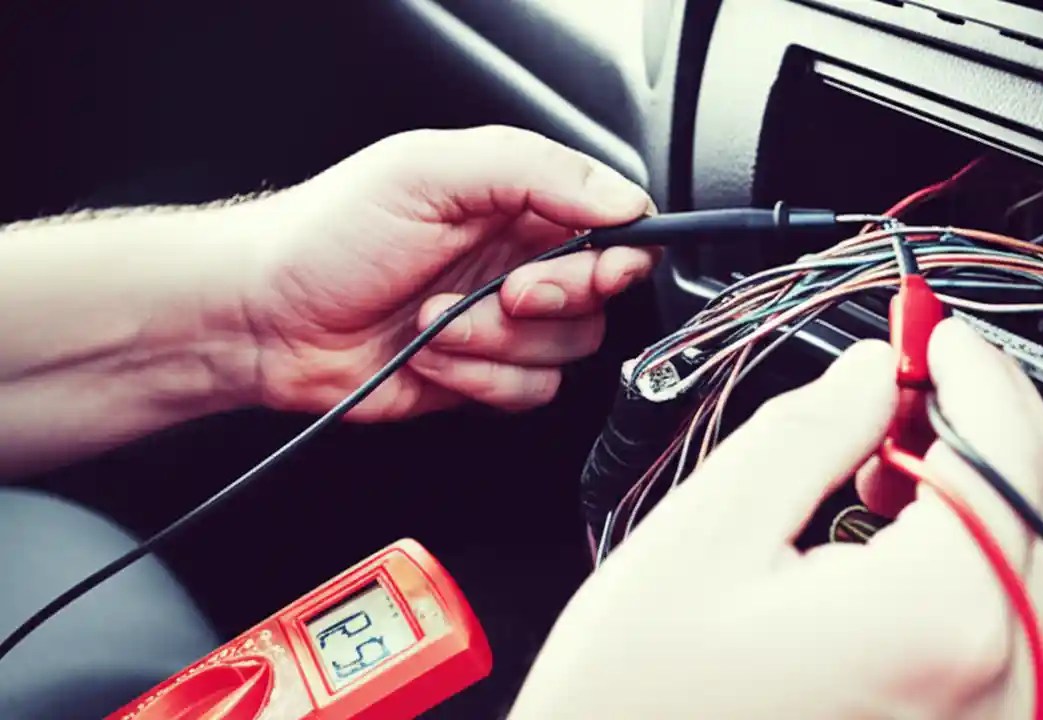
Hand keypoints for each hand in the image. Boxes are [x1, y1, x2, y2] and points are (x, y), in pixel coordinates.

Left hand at [235, 126, 655, 419]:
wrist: (264, 319)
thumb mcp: (427, 171)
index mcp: (517, 199)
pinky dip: (480, 378)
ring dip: (497, 342)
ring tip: (435, 321)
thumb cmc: (328, 235)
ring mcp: (503, 322)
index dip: (621, 250)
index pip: (617, 222)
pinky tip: (430, 355)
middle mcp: (519, 258)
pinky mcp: (484, 375)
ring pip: (568, 351)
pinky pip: (530, 393)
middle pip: (602, 295)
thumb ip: (535, 171)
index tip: (599, 263)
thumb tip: (624, 201)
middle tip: (502, 291)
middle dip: (551, 300)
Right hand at [509, 319, 1042, 719]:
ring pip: (1028, 549)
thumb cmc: (638, 699)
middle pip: (1040, 496)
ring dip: (975, 473)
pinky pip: (1000, 610)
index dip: (972, 365)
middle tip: (914, 364)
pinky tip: (894, 518)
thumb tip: (875, 371)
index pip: (1006, 447)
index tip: (930, 326)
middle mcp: (991, 680)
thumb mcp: (708, 532)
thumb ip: (812, 430)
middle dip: (981, 410)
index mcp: (935, 617)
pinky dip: (965, 541)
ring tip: (886, 441)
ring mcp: (989, 716)